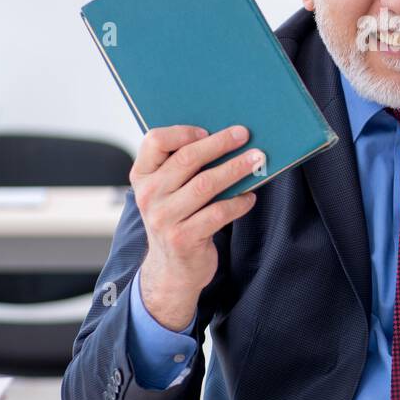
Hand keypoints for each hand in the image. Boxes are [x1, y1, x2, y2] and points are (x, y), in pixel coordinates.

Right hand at [130, 124, 263, 329]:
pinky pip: (218, 213)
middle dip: (220, 144)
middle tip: (244, 134)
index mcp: (142, 176)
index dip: (182, 132)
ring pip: (205, 184)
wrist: (171, 269)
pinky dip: (238, 202)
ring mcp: (164, 219)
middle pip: (186, 159)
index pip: (154, 141)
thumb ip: (182, 167)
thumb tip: (226, 138)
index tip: (207, 131)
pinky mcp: (183, 239)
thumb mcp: (167, 192)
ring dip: (236, 169)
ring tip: (257, 160)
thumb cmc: (177, 218)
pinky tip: (250, 197)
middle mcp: (148, 195)